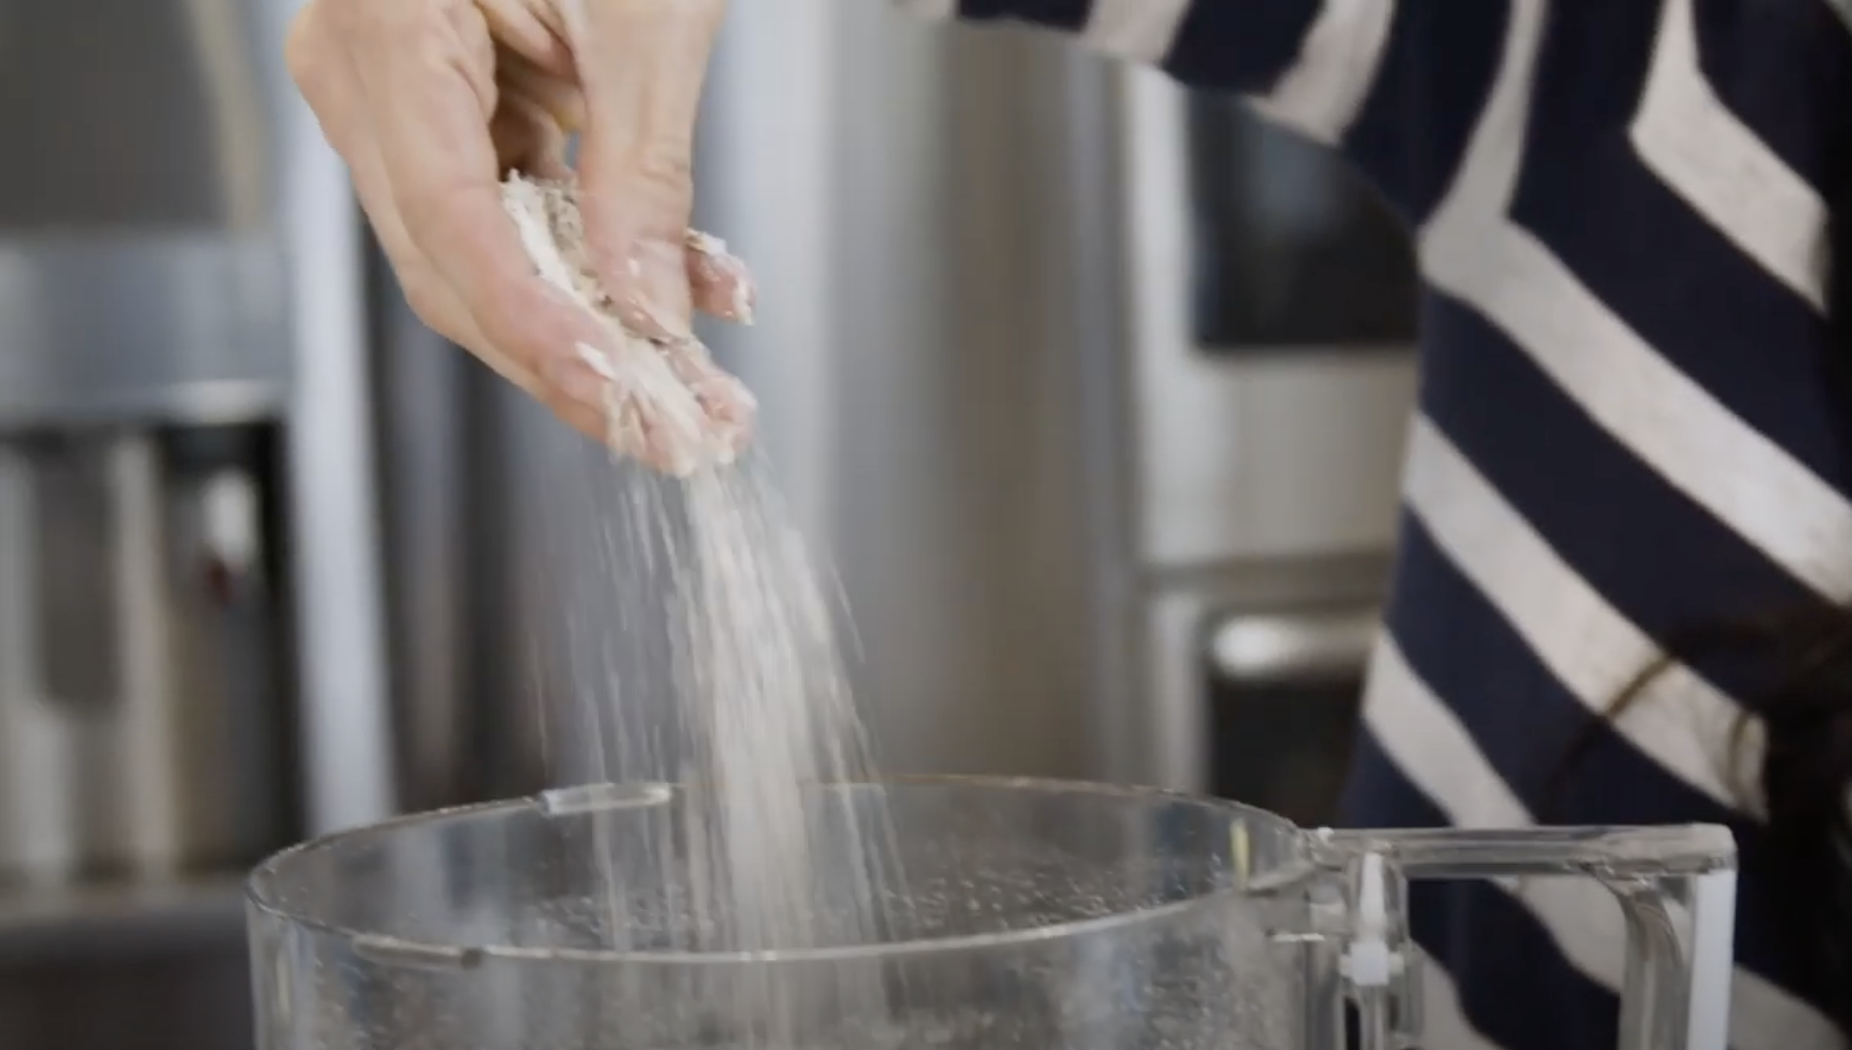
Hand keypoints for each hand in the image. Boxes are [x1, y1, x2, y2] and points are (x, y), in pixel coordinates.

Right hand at [285, 0, 745, 440]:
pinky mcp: (459, 110)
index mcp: (387, 35)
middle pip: (460, 271)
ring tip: (705, 386)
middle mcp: (370, 77)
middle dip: (579, 361)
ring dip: (606, 326)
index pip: (452, 231)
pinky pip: (522, 214)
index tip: (619, 395)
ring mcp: (406, 99)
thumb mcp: (644, 21)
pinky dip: (608, 258)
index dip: (538, 332)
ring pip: (495, 260)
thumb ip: (640, 177)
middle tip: (678, 430)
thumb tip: (643, 310)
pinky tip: (690, 293)